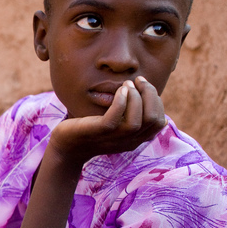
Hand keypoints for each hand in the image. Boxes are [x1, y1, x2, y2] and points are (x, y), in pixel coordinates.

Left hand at [51, 76, 166, 162]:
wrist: (66, 147)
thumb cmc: (92, 129)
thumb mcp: (116, 123)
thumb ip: (130, 113)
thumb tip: (145, 92)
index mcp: (135, 139)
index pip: (159, 123)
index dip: (157, 101)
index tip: (144, 86)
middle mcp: (128, 141)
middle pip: (153, 119)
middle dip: (150, 95)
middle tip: (138, 80)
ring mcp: (114, 138)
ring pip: (137, 121)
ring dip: (136, 97)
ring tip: (127, 84)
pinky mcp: (99, 132)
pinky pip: (115, 118)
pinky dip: (121, 101)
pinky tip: (119, 90)